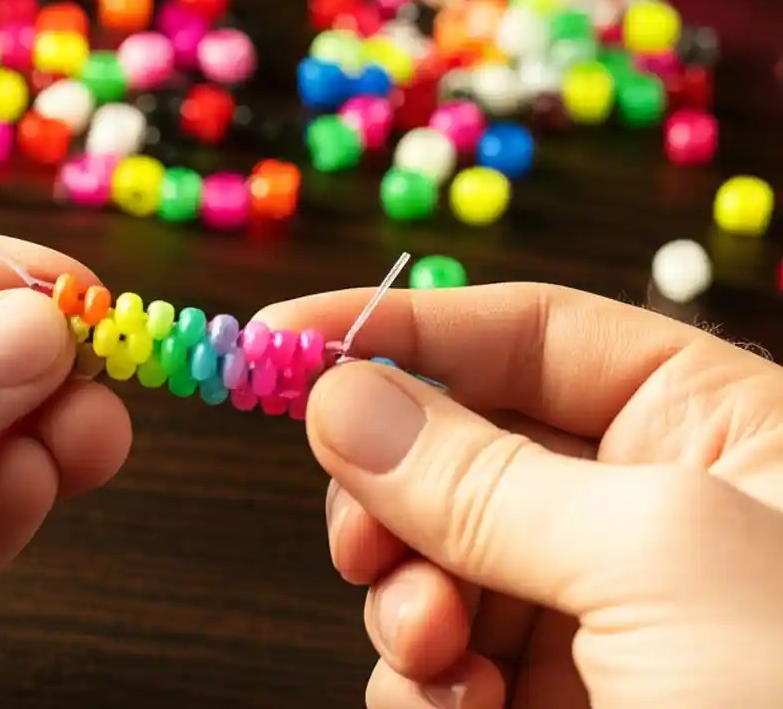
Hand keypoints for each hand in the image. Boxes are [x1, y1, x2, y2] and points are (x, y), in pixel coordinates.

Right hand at [257, 283, 782, 708]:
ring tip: (434, 646)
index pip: (529, 333)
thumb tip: (346, 401)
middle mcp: (647, 509)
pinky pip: (440, 657)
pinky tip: (460, 706)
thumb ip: (486, 475)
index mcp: (714, 428)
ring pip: (432, 557)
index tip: (282, 338)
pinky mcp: (556, 696)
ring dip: (405, 599)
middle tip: (363, 534)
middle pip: (458, 446)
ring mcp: (596, 609)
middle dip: (394, 492)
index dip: (401, 326)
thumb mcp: (657, 563)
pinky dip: (421, 679)